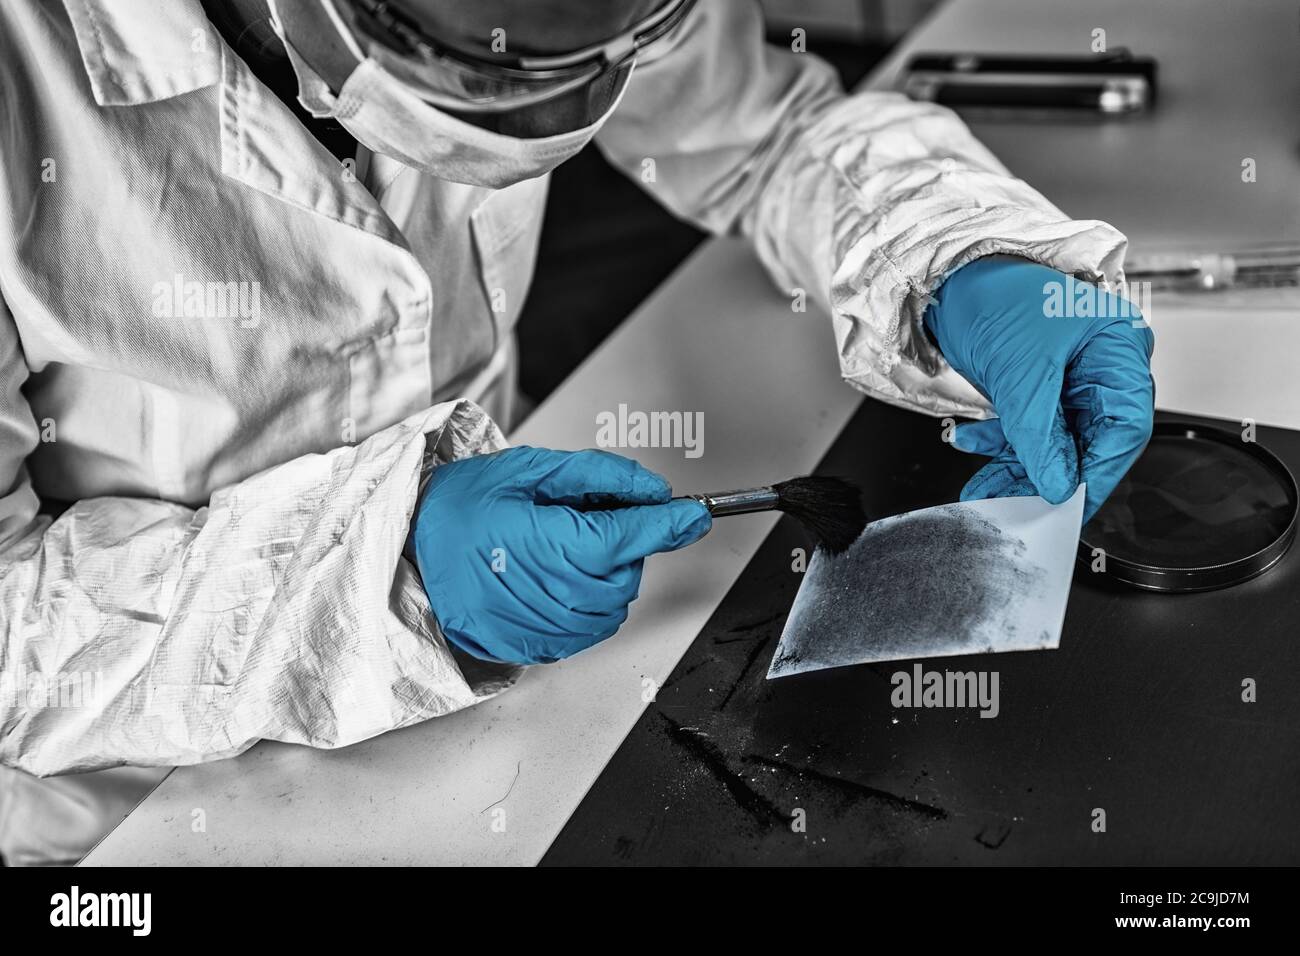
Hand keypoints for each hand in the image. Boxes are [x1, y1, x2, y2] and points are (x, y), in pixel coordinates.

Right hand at [411, 446, 711, 663]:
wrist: (404, 551)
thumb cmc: (459, 508)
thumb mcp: (530, 470)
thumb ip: (600, 477)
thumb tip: (653, 491)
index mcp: (548, 543)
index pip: (630, 538)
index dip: (668, 524)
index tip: (695, 514)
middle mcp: (550, 594)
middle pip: (625, 572)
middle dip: (622, 544)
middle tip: (580, 518)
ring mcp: (543, 628)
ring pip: (613, 602)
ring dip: (606, 574)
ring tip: (559, 547)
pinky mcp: (537, 648)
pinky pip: (590, 627)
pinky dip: (588, 601)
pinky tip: (553, 577)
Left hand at [924, 256, 1154, 521]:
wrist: (946, 276)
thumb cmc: (996, 294)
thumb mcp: (1023, 373)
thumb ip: (1041, 436)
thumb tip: (1059, 483)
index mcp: (1118, 348)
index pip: (1125, 425)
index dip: (1100, 469)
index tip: (1073, 501)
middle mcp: (1099, 363)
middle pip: (1089, 436)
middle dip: (1050, 472)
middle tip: (1023, 503)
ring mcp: (1067, 375)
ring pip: (1053, 438)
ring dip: (1016, 464)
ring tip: (986, 487)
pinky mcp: (1035, 383)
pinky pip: (1026, 426)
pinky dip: (998, 441)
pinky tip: (970, 444)